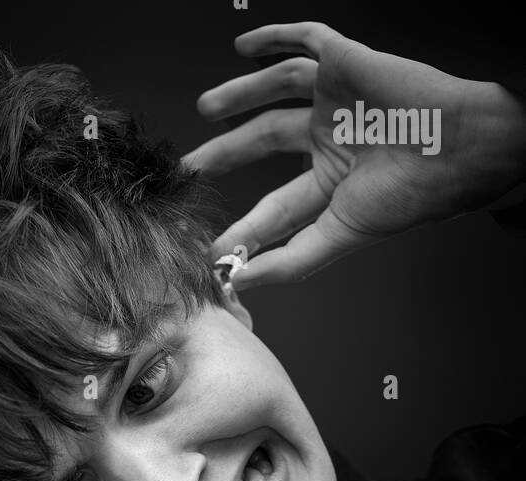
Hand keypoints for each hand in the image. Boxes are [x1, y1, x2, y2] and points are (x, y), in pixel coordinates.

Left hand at [182, 21, 525, 286]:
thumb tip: (240, 280)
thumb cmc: (409, 193)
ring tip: (205, 109)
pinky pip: (307, 41)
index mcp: (332, 181)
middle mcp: (330, 138)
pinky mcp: (346, 62)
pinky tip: (243, 46)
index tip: (210, 245)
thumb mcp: (342, 234)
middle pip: (263, 143)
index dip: (243, 226)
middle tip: (189, 167)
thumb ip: (291, 261)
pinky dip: (274, 37)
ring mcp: (337, 99)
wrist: (456, 147)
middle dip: (224, 155)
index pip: (275, 206)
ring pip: (275, 91)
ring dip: (238, 95)